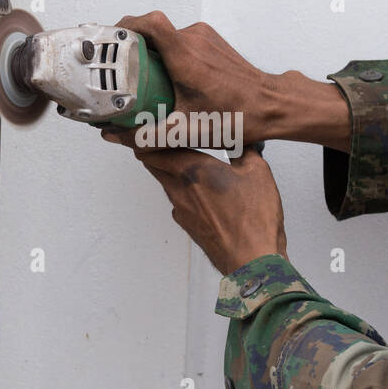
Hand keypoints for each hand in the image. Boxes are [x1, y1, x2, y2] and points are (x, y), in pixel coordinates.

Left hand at [109, 139, 287, 273]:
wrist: (251, 260)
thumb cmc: (254, 219)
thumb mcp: (258, 171)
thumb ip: (244, 151)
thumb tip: (242, 142)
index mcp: (192, 169)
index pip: (154, 146)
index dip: (140, 135)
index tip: (130, 128)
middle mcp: (179, 189)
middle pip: (153, 163)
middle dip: (151, 149)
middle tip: (154, 137)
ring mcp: (181, 210)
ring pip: (165, 182)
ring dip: (167, 169)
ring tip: (183, 160)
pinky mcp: (187, 225)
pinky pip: (178, 201)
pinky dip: (182, 190)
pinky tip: (200, 191)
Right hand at [115, 11, 349, 148]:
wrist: (273, 106)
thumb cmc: (237, 116)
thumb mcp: (186, 131)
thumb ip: (147, 135)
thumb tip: (115, 136)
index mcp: (186, 55)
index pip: (149, 23)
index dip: (125, 27)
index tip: (112, 42)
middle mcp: (195, 39)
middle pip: (153, 30)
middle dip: (133, 48)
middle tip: (122, 72)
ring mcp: (206, 38)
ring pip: (167, 36)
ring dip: (152, 53)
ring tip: (143, 79)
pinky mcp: (213, 42)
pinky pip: (181, 40)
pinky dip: (169, 54)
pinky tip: (167, 79)